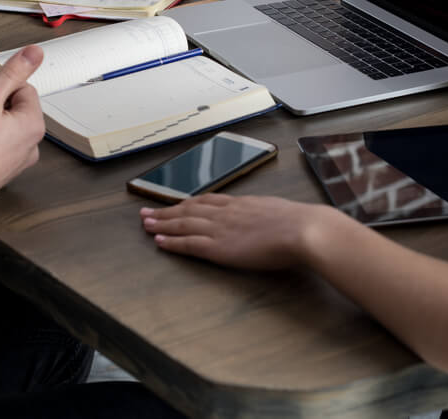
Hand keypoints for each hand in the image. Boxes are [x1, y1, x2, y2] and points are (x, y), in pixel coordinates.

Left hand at [140, 193, 329, 269]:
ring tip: (146, 224)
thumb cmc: (299, 223)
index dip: (187, 203)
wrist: (302, 230)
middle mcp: (226, 212)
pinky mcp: (219, 247)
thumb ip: (269, 215)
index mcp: (241, 204)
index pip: (207, 201)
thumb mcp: (280, 212)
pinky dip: (172, 242)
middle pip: (188, 209)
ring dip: (162, 224)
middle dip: (166, 211)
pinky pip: (188, 244)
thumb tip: (273, 220)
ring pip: (183, 224)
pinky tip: (158, 242)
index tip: (175, 204)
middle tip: (147, 212)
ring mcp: (220, 229)